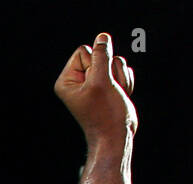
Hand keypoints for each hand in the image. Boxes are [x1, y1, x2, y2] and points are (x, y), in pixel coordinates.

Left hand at [54, 33, 136, 147]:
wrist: (116, 136)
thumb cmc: (105, 113)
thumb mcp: (101, 81)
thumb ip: (101, 56)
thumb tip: (102, 37)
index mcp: (67, 80)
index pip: (84, 50)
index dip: (96, 64)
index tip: (96, 85)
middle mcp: (78, 80)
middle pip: (101, 54)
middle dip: (110, 71)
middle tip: (108, 91)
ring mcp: (94, 83)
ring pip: (114, 62)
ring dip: (120, 78)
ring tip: (115, 95)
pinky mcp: (108, 86)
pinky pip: (122, 70)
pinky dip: (125, 82)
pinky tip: (121, 96)